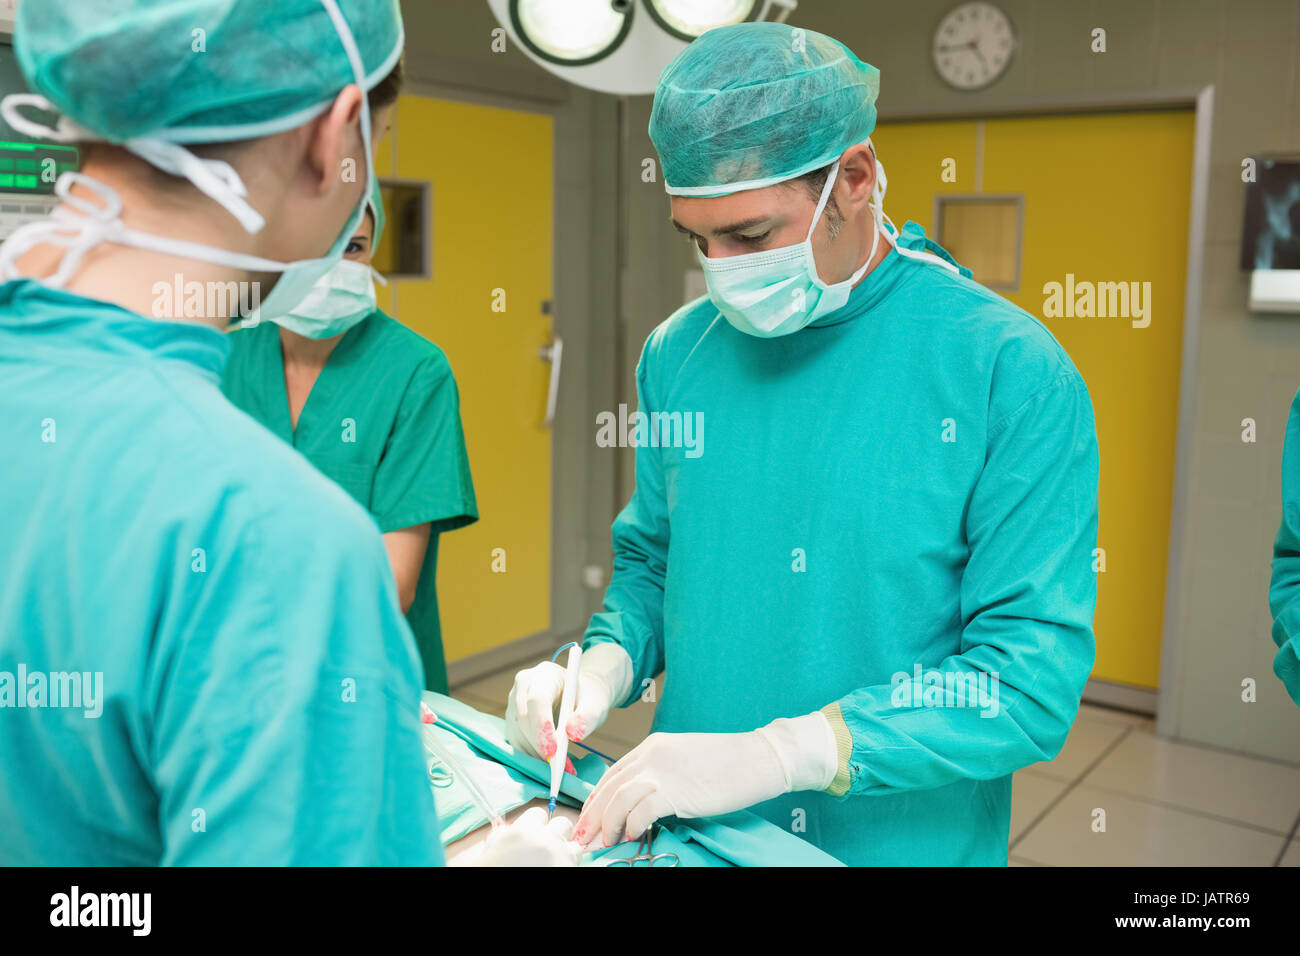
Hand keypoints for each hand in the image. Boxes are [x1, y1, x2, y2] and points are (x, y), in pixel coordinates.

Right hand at [454, 807, 581, 866]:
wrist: (497, 898)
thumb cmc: (492, 867)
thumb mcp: (492, 851)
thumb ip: (507, 836)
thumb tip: (516, 832)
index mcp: (521, 832)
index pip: (539, 813)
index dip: (536, 825)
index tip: (532, 835)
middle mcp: (544, 841)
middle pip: (563, 824)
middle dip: (557, 834)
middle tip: (547, 848)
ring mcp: (560, 857)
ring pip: (574, 847)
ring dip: (566, 853)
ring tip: (553, 863)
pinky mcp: (569, 870)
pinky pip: (575, 865)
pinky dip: (567, 867)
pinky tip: (555, 871)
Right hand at [505, 643, 631, 760]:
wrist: (578, 695)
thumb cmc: (587, 697)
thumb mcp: (596, 703)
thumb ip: (588, 716)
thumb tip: (573, 734)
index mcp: (545, 675)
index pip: (537, 699)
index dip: (542, 726)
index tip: (553, 752)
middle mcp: (524, 686)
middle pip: (523, 718)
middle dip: (540, 746)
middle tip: (562, 768)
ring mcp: (514, 703)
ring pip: (517, 734)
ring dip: (536, 755)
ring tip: (563, 768)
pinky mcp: (511, 721)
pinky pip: (516, 743)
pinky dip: (532, 757)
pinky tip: (551, 764)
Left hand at [573, 731, 789, 847]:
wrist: (758, 758)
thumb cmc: (728, 764)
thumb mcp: (684, 761)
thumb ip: (661, 775)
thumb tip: (641, 804)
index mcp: (652, 746)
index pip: (613, 774)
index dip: (597, 799)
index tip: (588, 819)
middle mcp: (651, 755)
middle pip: (610, 787)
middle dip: (593, 816)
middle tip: (583, 838)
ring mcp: (662, 771)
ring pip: (618, 798)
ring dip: (607, 824)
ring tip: (607, 842)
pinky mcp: (675, 790)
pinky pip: (640, 811)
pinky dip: (630, 825)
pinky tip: (632, 835)